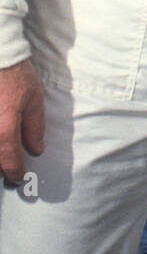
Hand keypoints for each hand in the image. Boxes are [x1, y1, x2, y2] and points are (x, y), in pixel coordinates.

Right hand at [0, 58, 44, 183]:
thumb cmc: (14, 76)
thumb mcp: (34, 100)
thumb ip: (34, 128)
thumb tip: (36, 150)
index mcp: (4, 132)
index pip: (10, 164)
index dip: (16, 174)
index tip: (18, 177)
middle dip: (1, 168)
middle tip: (9, 170)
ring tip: (3, 156)